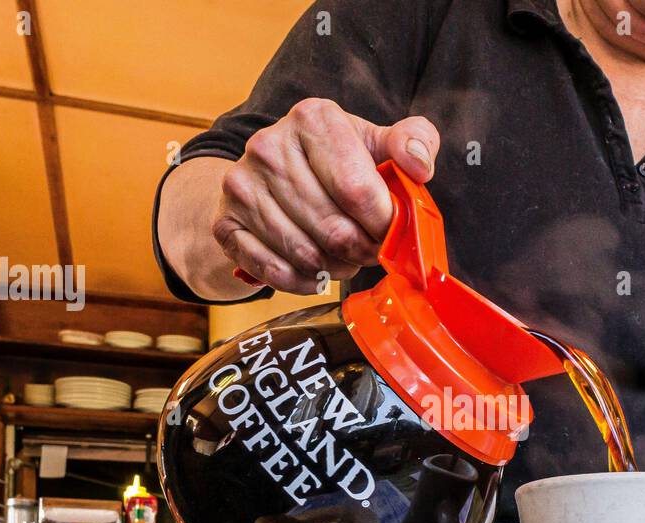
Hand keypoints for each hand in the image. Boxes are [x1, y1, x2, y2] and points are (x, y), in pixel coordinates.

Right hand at [212, 97, 440, 293]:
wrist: (266, 175)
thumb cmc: (333, 161)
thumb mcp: (374, 142)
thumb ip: (412, 142)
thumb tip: (419, 164)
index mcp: (312, 119)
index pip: (358, 191)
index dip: (383, 225)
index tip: (391, 234)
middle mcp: (269, 146)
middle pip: (334, 230)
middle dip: (362, 252)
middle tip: (369, 252)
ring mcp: (241, 185)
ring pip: (306, 255)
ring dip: (335, 269)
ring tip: (343, 259)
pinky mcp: (225, 223)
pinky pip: (274, 272)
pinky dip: (302, 282)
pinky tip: (315, 272)